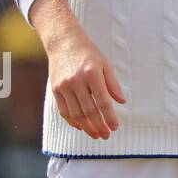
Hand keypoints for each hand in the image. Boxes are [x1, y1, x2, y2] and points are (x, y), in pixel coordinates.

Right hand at [35, 0, 125, 139]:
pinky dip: (73, 121)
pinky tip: (81, 127)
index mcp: (92, 74)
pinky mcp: (55, 90)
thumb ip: (113, 84)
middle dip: (98, 126)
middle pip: (89, 110)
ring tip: (96, 134)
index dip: (109, 116)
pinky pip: (64, 110)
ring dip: (86, 127)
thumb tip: (122, 102)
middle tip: (106, 135)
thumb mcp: (105, 64)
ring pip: (76, 114)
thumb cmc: (88, 53)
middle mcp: (77, 81)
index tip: (115, 127)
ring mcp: (64, 86)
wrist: (63, 42)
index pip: (102, 101)